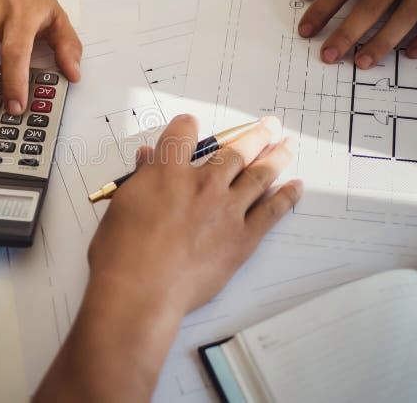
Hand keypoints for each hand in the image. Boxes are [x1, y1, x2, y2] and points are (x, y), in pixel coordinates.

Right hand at [34, 115, 301, 401]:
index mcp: (168, 171)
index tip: (189, 124)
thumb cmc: (122, 253)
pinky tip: (295, 186)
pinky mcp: (242, 238)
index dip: (186, 125)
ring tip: (286, 145)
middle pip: (235, 150)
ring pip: (258, 174)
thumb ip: (139, 178)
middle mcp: (203, 184)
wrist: (141, 291)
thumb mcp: (121, 206)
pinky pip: (271, 212)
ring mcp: (226, 210)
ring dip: (275, 156)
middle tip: (268, 125)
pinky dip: (286, 197)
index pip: (182, 134)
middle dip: (253, 134)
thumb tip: (147, 158)